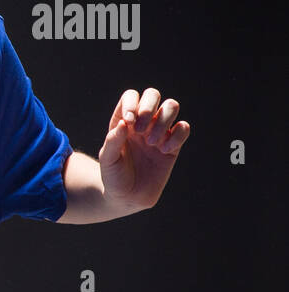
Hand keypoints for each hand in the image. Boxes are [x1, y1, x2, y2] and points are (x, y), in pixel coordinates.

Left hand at [99, 87, 190, 211]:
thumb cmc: (113, 176)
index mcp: (124, 120)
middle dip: (148, 108)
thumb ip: (113, 141)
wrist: (128, 197)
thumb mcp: (107, 160)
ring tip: (151, 142)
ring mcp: (159, 132)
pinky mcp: (174, 145)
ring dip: (163, 120)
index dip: (133, 103)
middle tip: (139, 130)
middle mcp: (143, 122)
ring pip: (172, 106)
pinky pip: (184, 128)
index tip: (129, 123)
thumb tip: (124, 123)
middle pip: (153, 94)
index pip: (132, 95)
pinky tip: (164, 150)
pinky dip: (177, 135)